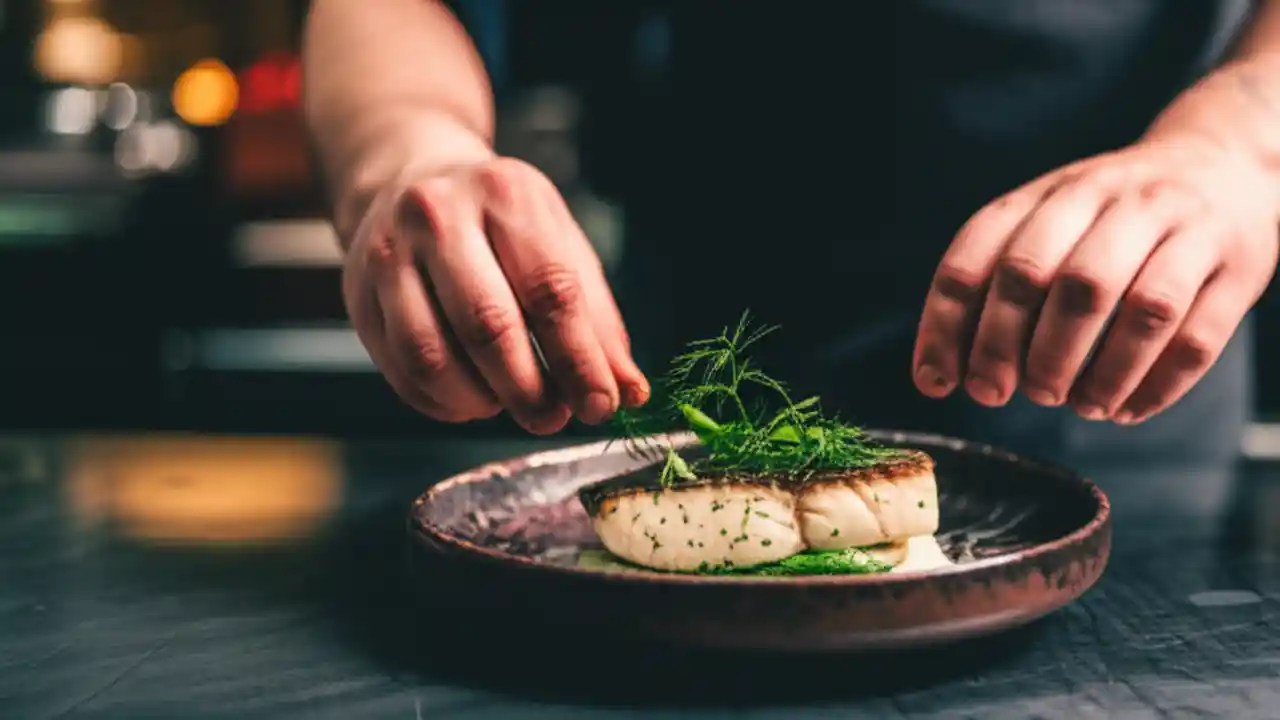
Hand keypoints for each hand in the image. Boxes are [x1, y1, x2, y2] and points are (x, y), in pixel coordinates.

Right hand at [343, 155, 648, 433]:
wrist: (408, 174)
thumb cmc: (501, 222)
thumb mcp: (560, 246)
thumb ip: (596, 320)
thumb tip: (628, 392)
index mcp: (505, 195)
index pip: (550, 291)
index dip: (579, 359)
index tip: (600, 405)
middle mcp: (439, 216)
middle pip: (488, 326)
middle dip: (529, 391)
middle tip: (553, 418)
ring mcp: (388, 254)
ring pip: (433, 357)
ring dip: (480, 401)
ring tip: (508, 405)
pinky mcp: (357, 294)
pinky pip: (401, 370)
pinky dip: (442, 403)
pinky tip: (470, 400)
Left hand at [913, 135, 1277, 423]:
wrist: (1226, 163)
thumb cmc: (1114, 216)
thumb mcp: (1050, 220)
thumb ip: (993, 281)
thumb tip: (936, 374)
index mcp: (1055, 191)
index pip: (982, 252)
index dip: (950, 324)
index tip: (936, 381)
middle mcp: (1117, 200)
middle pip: (1055, 278)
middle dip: (1014, 350)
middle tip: (1001, 394)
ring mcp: (1185, 229)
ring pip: (1139, 309)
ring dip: (1095, 374)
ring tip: (1072, 404)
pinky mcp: (1238, 267)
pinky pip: (1197, 338)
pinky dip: (1154, 386)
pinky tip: (1123, 410)